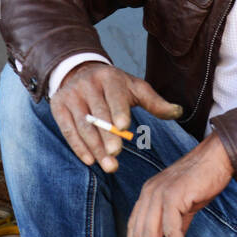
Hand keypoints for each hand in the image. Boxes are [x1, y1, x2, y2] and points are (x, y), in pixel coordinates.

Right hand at [50, 62, 182, 172]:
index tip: (123, 127)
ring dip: (94, 147)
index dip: (118, 111)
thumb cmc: (114, 86)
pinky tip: (89, 160)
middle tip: (115, 155)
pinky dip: (78, 146)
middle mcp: (87, 84)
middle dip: (106, 136)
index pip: (113, 96)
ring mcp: (70, 95)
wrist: (79, 71)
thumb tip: (178, 112)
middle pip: (97, 114)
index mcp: (109, 78)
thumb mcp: (134, 88)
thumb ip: (155, 102)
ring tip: (107, 165)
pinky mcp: (58, 106)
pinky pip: (67, 130)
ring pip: (82, 125)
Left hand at [126, 135, 232, 236]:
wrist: (217, 159)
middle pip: (140, 234)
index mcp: (147, 195)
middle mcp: (148, 194)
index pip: (133, 225)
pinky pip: (171, 229)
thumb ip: (174, 222)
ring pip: (152, 234)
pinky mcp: (174, 197)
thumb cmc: (201, 181)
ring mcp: (159, 195)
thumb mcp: (183, 204)